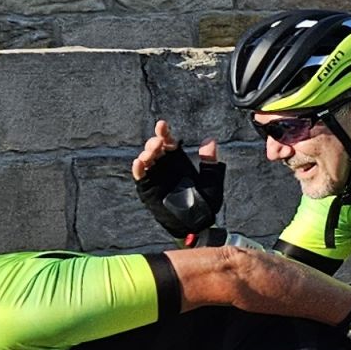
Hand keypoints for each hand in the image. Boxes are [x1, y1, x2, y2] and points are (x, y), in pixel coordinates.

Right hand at [133, 121, 226, 243]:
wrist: (196, 224)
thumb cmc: (204, 203)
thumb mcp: (212, 181)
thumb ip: (210, 162)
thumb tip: (210, 141)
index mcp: (178, 160)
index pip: (169, 142)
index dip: (164, 132)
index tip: (162, 125)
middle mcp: (165, 166)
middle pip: (155, 148)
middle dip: (154, 142)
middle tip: (158, 143)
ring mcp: (156, 177)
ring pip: (146, 160)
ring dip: (146, 154)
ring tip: (150, 154)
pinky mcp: (148, 189)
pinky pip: (141, 177)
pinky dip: (138, 169)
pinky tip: (139, 163)